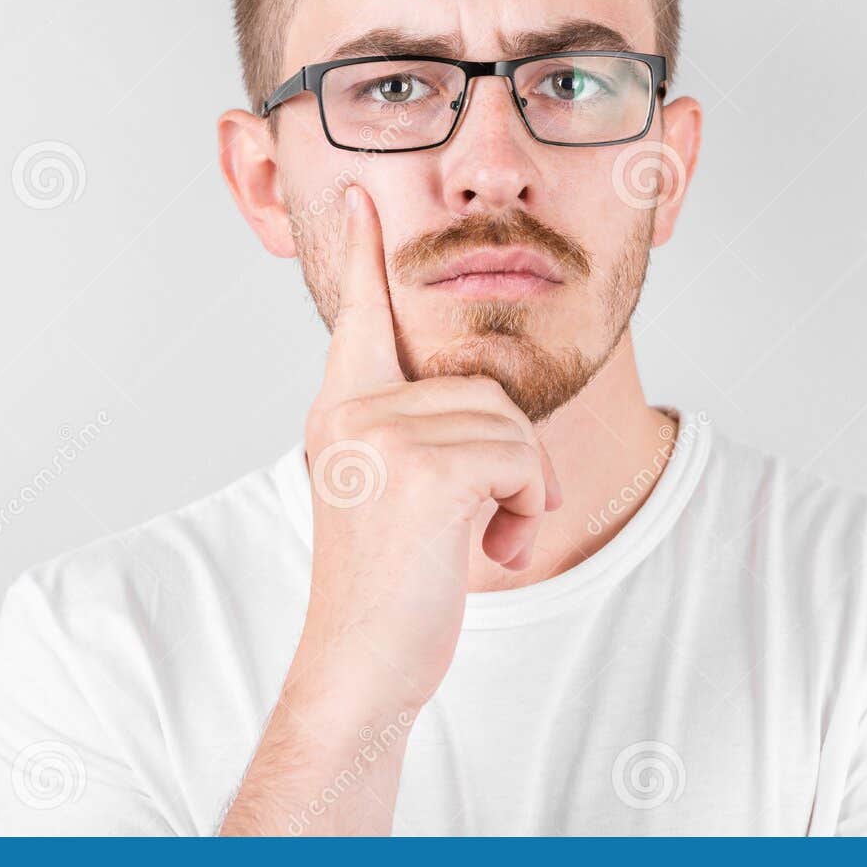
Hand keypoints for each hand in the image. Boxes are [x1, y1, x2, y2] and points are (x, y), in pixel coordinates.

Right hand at [293, 185, 561, 716]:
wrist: (361, 669)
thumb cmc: (391, 589)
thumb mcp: (391, 495)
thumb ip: (411, 434)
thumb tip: (472, 402)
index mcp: (341, 412)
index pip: (358, 316)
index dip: (362, 255)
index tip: (361, 197)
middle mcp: (349, 413)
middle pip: (482, 387)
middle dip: (510, 460)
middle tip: (485, 521)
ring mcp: (380, 438)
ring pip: (508, 423)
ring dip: (520, 490)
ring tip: (479, 540)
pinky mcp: (420, 473)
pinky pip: (519, 458)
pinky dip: (526, 510)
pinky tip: (489, 552)